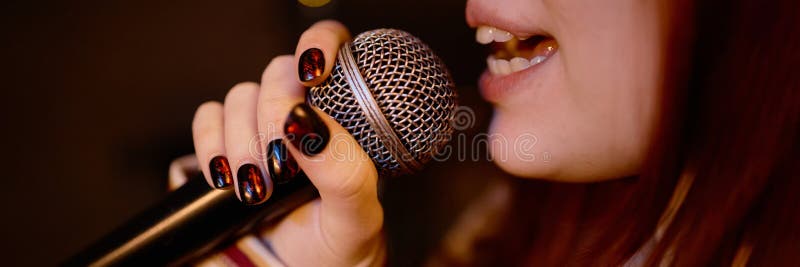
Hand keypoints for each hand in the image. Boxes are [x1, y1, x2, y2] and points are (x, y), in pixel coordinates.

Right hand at [186, 20, 384, 265]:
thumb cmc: (337, 249)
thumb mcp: (355, 217)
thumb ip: (344, 171)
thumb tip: (305, 120)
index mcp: (342, 119)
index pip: (333, 52)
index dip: (319, 47)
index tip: (312, 75)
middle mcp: (300, 115)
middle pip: (278, 74)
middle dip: (273, 118)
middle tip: (280, 165)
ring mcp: (258, 127)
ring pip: (239, 96)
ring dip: (243, 142)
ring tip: (256, 188)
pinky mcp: (220, 144)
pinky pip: (205, 118)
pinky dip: (210, 146)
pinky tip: (227, 178)